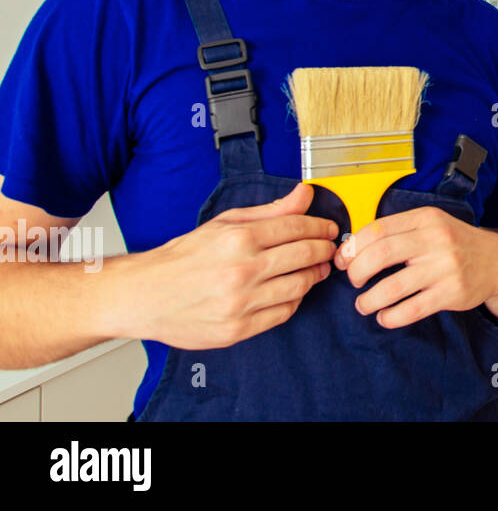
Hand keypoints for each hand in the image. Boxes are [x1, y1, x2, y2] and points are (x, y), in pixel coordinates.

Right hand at [122, 183, 336, 349]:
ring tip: (315, 269)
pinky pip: (282, 313)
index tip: (328, 229)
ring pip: (298, 287)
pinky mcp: (237, 328)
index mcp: (238, 239)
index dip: (320, 227)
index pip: (296, 228)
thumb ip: (270, 210)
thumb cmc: (182, 258)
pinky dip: (295, 300)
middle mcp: (241, 270)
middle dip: (324, 250)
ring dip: (314, 276)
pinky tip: (293, 291)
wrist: (144, 295)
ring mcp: (240, 302)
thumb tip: (304, 193)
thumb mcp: (224, 223)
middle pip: (304, 256)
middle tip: (329, 248)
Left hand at [334, 206, 497, 328]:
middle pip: (381, 254)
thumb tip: (351, 250)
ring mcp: (445, 267)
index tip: (343, 261)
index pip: (378, 229)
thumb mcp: (429, 226)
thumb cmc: (454, 244)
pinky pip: (412, 309)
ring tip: (363, 304)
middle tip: (354, 282)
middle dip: (357, 272)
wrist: (497, 262)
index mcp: (426, 218)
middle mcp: (436, 239)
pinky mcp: (452, 293)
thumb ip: (397, 232)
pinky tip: (385, 316)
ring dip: (370, 299)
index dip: (353, 247)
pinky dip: (391, 317)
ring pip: (393, 287)